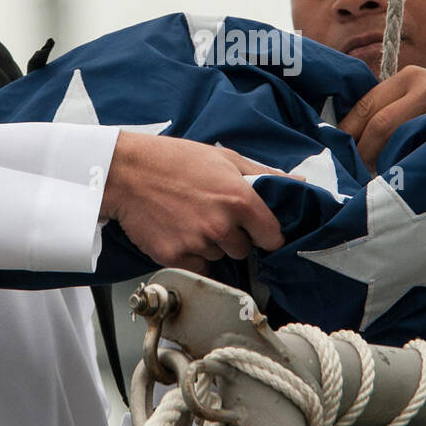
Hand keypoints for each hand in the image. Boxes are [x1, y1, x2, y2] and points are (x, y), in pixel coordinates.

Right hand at [100, 132, 294, 272]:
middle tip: (211, 215)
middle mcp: (222, 226)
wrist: (126, 172)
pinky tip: (178, 233)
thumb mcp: (224, 157)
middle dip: (233, 238)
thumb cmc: (175, 160)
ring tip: (190, 219)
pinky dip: (190, 257)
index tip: (256, 229)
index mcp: (240, 200)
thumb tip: (299, 184)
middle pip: (244, 250)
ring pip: (218, 258)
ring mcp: (198, 244)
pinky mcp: (175, 257)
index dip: (265, 233)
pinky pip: (196, 267)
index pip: (272, 236)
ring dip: (210, 246)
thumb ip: (264, 174)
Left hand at [339, 65, 425, 172]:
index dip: (349, 130)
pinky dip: (407, 168)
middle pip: (378, 123)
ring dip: (382, 163)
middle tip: (357, 174)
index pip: (366, 104)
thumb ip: (395, 107)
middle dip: (363, 152)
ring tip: (379, 178)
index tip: (339, 151)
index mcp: (411, 75)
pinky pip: (421, 153)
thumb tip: (347, 135)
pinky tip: (405, 178)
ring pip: (397, 139)